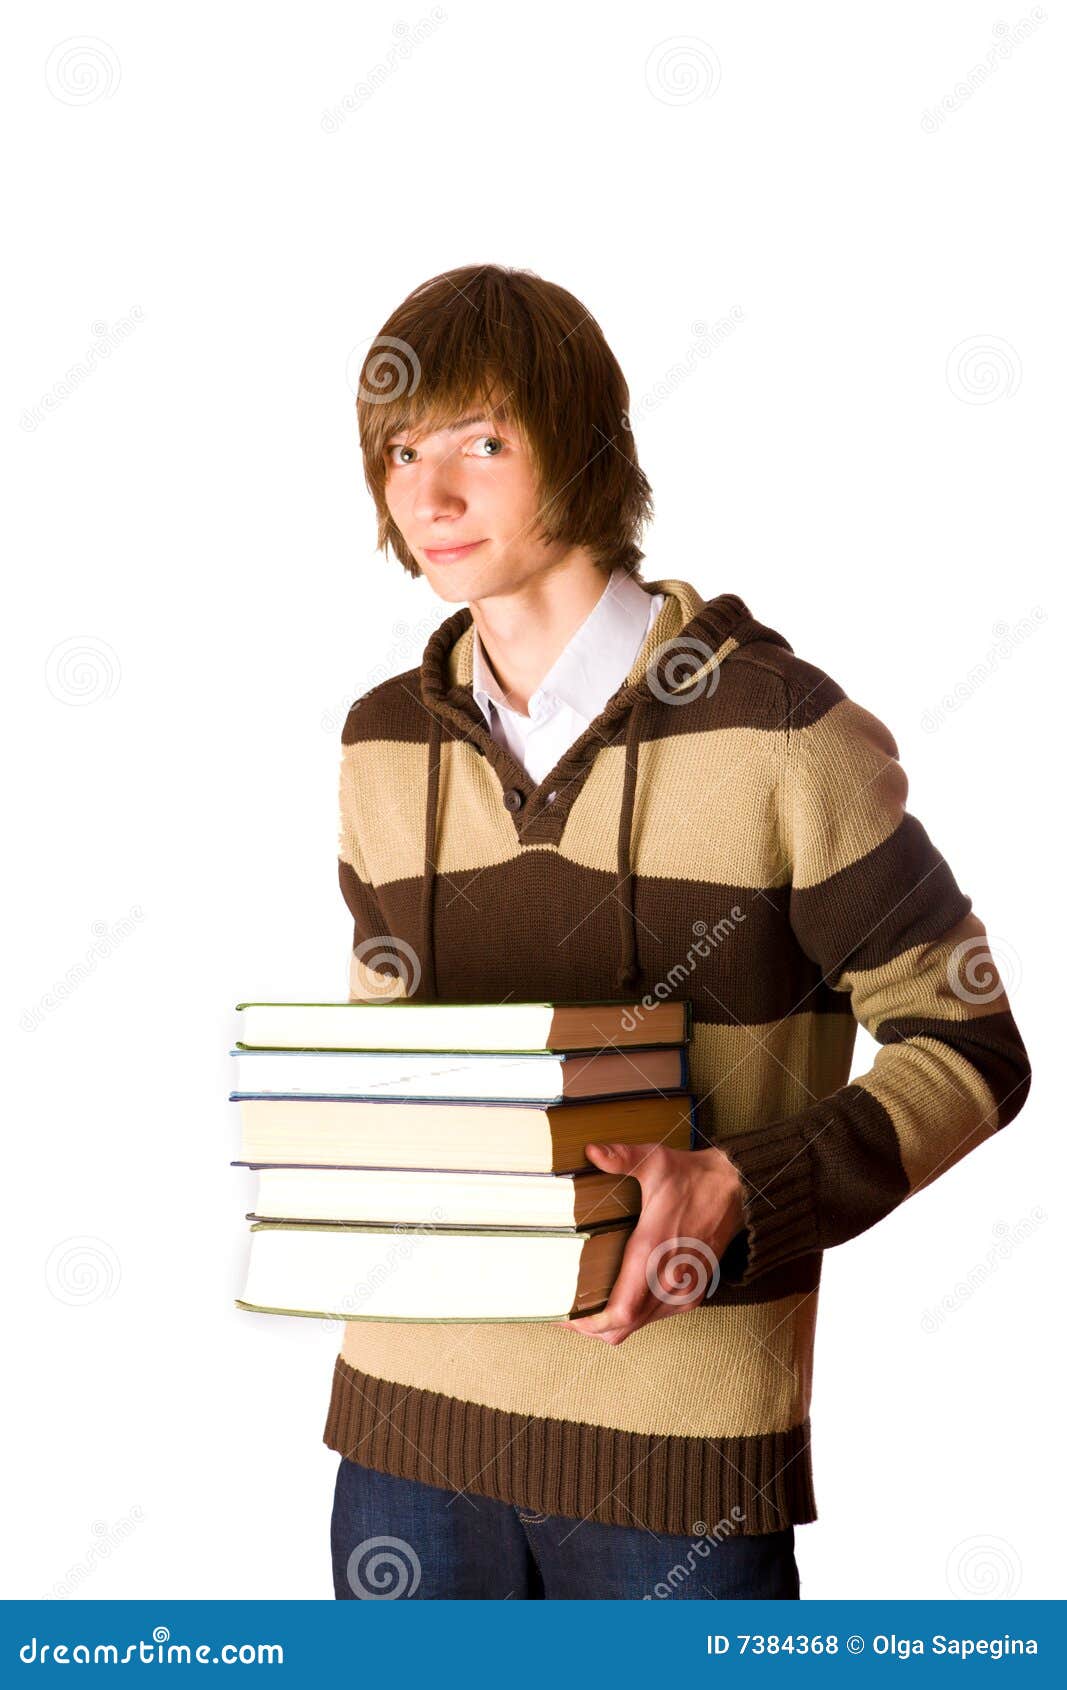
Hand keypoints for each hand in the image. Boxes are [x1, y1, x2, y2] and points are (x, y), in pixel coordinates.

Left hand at [554, 1139, 744, 1344]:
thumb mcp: (656, 1161)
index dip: (589, 1323)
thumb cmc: (692, 1177)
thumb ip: (622, 1157)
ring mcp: (683, 1291)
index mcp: (653, 1251)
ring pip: (638, 1327)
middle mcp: (669, 1280)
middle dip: (590, 1328)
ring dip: (611, 1324)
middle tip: (565, 1312)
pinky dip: (632, 1317)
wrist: (737, 1190)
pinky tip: (617, 1298)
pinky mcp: (692, 1293)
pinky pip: (655, 1318)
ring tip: (584, 1306)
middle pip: (622, 1328)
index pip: (620, 1311)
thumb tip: (592, 1151)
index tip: (564, 1315)